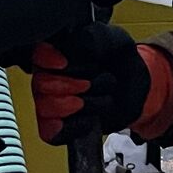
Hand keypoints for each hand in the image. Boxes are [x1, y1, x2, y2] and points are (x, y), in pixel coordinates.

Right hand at [27, 24, 172, 144]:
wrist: (136, 88)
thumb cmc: (118, 62)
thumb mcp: (110, 41)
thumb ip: (89, 40)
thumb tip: (69, 52)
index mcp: (55, 53)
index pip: (36, 56)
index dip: (47, 60)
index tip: (64, 63)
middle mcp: (47, 76)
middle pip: (41, 84)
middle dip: (72, 85)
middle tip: (90, 84)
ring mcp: (50, 102)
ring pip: (46, 107)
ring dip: (79, 105)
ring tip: (95, 100)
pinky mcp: (58, 126)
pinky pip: (50, 132)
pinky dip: (72, 128)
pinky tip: (88, 120)